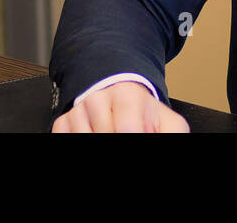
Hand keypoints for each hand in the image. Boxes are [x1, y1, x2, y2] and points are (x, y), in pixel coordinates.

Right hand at [50, 81, 189, 132]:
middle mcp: (98, 99)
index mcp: (126, 96)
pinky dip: (81, 140)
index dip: (135, 134)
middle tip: (125, 132)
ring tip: (113, 132)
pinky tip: (97, 133)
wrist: (120, 97)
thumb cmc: (144, 114)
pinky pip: (67, 138)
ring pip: (84, 138)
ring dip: (99, 140)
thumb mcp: (169, 123)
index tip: (141, 134)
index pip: (126, 129)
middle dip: (115, 139)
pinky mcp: (63, 122)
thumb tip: (164, 135)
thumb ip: (173, 134)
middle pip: (104, 134)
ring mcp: (78, 110)